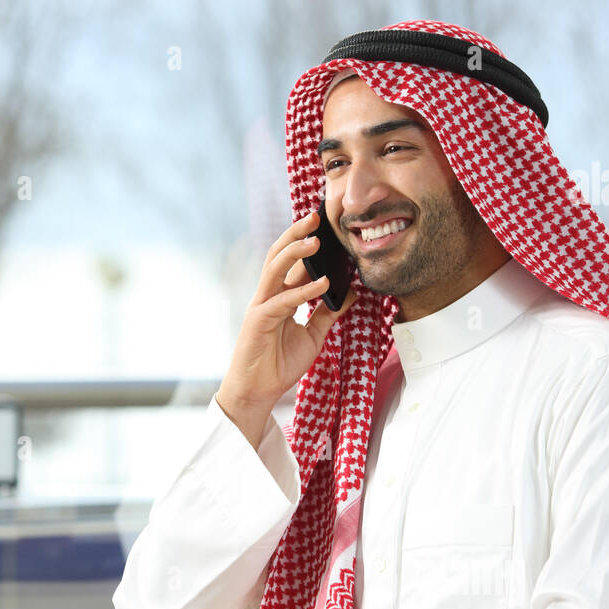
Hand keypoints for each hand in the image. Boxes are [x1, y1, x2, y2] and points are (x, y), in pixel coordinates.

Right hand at [217, 211, 356, 447]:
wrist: (258, 392)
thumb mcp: (313, 336)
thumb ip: (328, 313)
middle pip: (279, 255)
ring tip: (316, 240)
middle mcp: (268, 296)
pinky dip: (304, 291)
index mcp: (279, 296)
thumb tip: (351, 293)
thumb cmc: (279, 364)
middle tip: (316, 217)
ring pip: (275, 269)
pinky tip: (323, 283)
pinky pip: (283, 301)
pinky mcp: (259, 321)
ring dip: (295, 252)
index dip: (304, 241)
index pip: (291, 261)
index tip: (324, 225)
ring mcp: (261, 306)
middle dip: (296, 234)